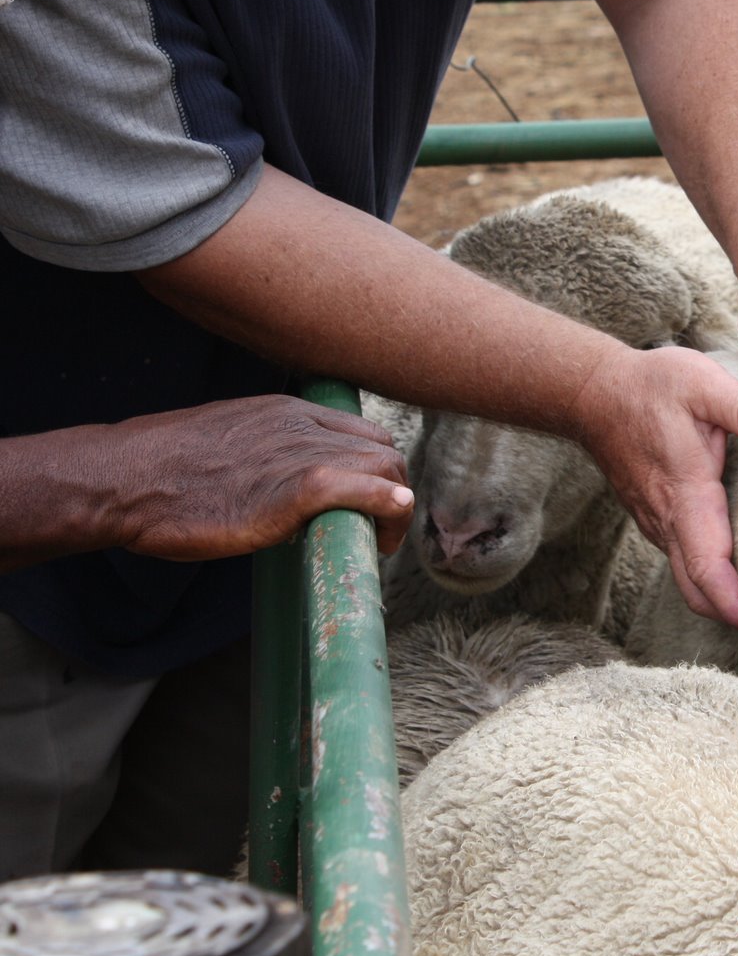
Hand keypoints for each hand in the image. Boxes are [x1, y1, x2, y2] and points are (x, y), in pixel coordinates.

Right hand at [111, 395, 413, 558]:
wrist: (124, 477)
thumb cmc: (161, 469)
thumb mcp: (226, 442)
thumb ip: (265, 451)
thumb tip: (280, 482)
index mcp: (287, 410)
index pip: (361, 431)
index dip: (373, 469)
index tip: (368, 502)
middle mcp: (303, 425)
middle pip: (382, 450)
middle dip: (392, 491)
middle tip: (379, 532)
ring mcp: (302, 453)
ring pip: (384, 469)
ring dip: (395, 509)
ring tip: (379, 544)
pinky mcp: (298, 487)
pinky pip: (367, 490)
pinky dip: (389, 509)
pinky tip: (384, 532)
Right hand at [571, 344, 737, 631]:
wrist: (592, 393)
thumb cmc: (649, 387)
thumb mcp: (701, 383)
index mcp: (686, 495)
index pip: (708, 568)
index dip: (734, 604)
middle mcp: (668, 520)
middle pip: (697, 591)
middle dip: (734, 617)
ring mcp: (658, 522)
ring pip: (689, 579)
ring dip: (723, 599)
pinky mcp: (655, 517)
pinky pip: (683, 560)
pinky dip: (710, 577)